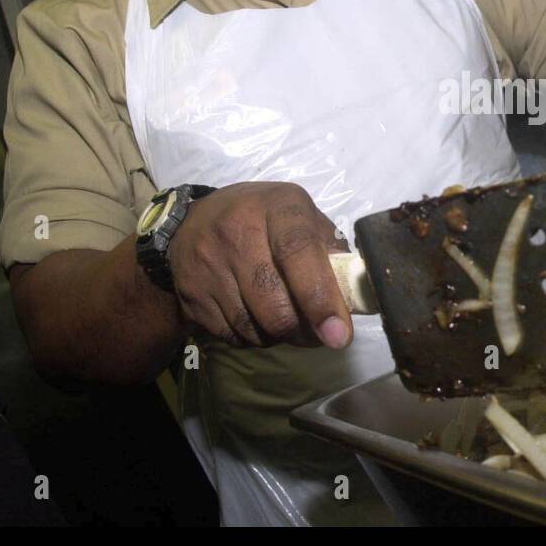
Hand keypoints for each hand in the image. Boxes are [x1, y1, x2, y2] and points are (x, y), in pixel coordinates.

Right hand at [166, 182, 351, 349]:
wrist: (191, 222)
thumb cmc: (262, 218)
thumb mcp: (300, 215)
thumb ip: (329, 248)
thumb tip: (354, 293)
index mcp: (276, 206)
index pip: (298, 251)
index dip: (320, 297)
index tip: (338, 333)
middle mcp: (236, 232)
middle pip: (274, 303)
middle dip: (304, 331)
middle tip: (320, 334)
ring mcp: (208, 266)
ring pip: (254, 326)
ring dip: (281, 337)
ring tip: (290, 324)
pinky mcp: (191, 296)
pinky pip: (233, 335)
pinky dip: (255, 338)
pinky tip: (260, 320)